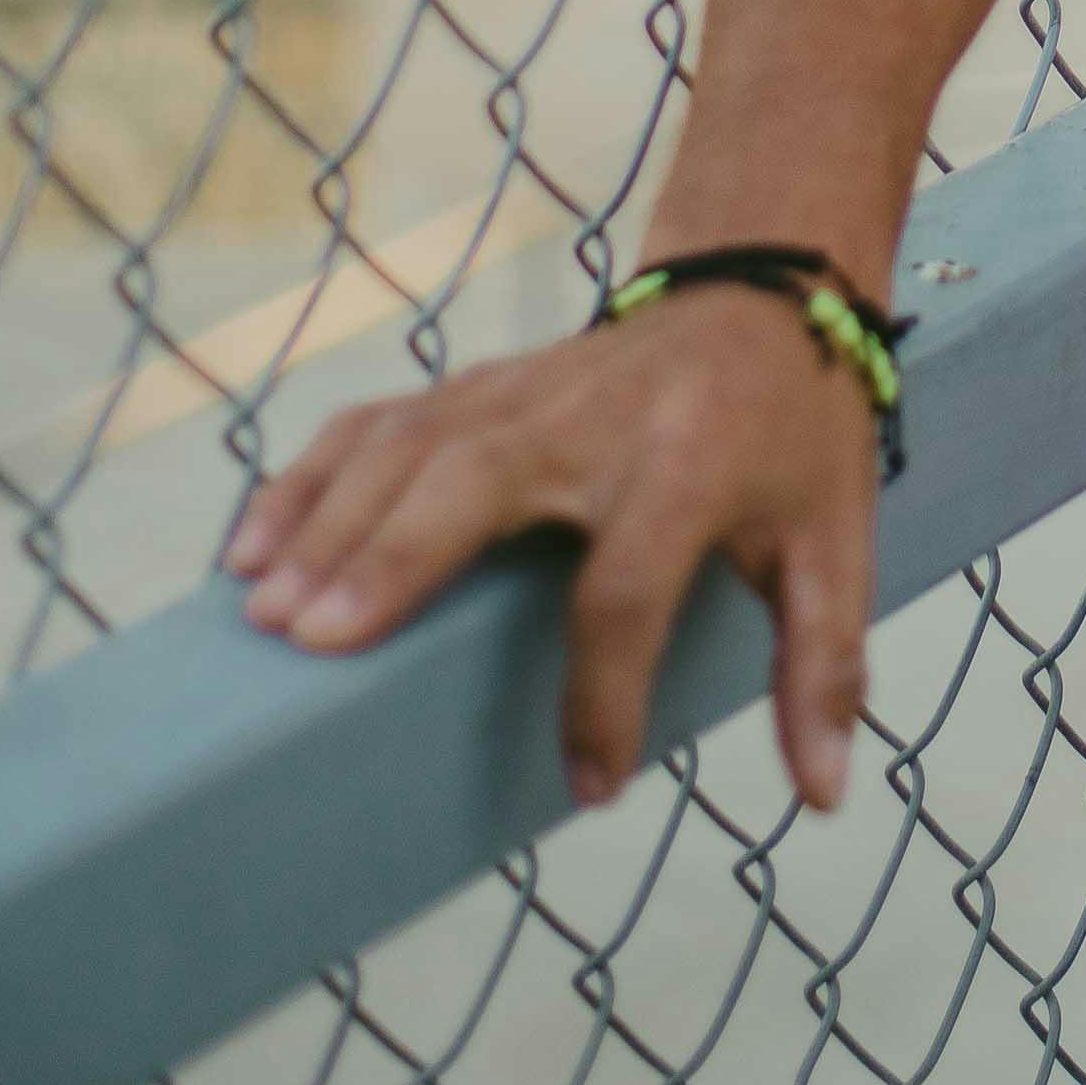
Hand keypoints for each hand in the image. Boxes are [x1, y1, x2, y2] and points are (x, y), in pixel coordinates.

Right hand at [225, 287, 882, 812]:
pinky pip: (377, 422)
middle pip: (476, 481)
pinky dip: (307, 475)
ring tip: (264, 614)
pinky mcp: (477, 386)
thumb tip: (822, 792)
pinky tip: (248, 545)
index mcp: (686, 465)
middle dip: (396, 558)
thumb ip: (825, 664)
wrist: (762, 293)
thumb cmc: (792, 433)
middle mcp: (589, 420)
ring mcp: (521, 391)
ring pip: (407, 446)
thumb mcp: (836, 540)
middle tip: (318, 644)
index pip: (628, 587)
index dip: (606, 692)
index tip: (592, 784)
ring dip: (329, 521)